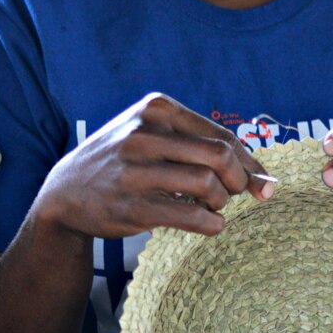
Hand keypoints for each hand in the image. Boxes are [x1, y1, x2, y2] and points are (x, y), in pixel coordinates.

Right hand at [33, 93, 274, 239]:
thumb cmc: (125, 162)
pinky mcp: (131, 205)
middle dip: (239, 179)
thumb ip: (204, 148)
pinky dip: (211, 223)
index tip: (261, 181)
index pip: (220, 135)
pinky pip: (191, 215)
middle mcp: (143, 133)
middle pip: (220, 155)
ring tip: (214, 206)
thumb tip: (267, 181)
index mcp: (155, 108)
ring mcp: (134, 169)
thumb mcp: (155, 137)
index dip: (249, 161)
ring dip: (222, 202)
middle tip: (236, 194)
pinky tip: (209, 224)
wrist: (65, 192)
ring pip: (207, 183)